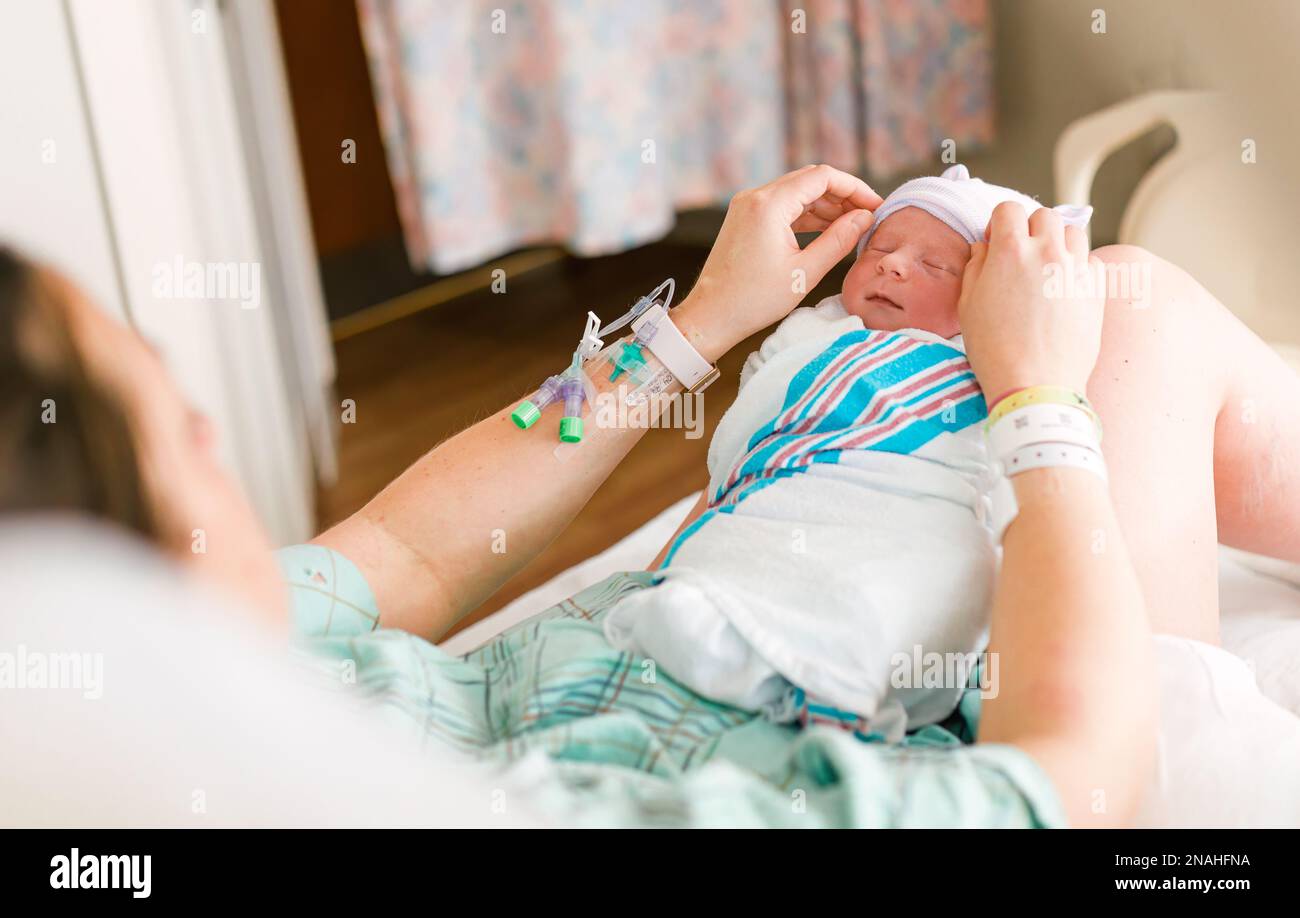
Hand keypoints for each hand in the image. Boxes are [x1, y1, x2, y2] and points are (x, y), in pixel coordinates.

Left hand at [672, 164, 881, 361]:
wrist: (711, 316)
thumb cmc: (754, 300)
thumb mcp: (805, 273)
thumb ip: (839, 240)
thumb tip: (864, 218)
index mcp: (769, 204)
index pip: (822, 176)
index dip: (854, 188)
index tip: (875, 206)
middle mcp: (756, 197)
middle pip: (810, 180)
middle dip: (842, 196)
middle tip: (867, 217)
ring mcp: (748, 206)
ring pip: (797, 193)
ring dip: (825, 206)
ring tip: (852, 227)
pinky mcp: (745, 218)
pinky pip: (783, 207)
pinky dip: (806, 215)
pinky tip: (827, 231)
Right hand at [957, 202, 1104, 401]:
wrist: (1035, 384)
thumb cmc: (996, 350)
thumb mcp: (968, 307)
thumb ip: (975, 268)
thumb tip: (984, 248)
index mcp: (1010, 251)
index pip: (1008, 209)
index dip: (999, 223)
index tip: (996, 241)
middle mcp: (1047, 252)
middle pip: (1045, 216)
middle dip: (1030, 228)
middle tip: (1021, 253)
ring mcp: (1076, 269)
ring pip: (1073, 232)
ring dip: (1058, 241)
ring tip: (1046, 267)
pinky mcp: (1096, 290)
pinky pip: (1091, 261)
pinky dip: (1079, 266)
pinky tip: (1065, 287)